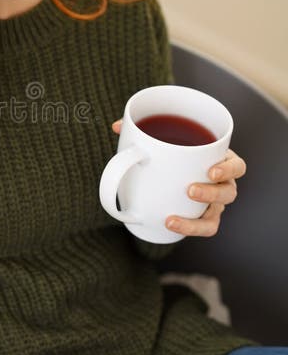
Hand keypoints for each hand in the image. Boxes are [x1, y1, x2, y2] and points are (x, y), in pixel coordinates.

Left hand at [111, 120, 246, 237]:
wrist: (169, 174)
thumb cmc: (174, 151)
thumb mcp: (164, 138)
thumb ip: (143, 131)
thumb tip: (117, 126)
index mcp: (219, 160)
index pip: (237, 166)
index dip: (229, 169)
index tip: (211, 170)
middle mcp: (222, 183)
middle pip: (228, 191)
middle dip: (210, 193)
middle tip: (189, 190)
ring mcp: (214, 203)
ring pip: (216, 214)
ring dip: (197, 217)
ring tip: (172, 217)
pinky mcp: (204, 218)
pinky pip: (203, 228)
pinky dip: (188, 227)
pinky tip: (169, 223)